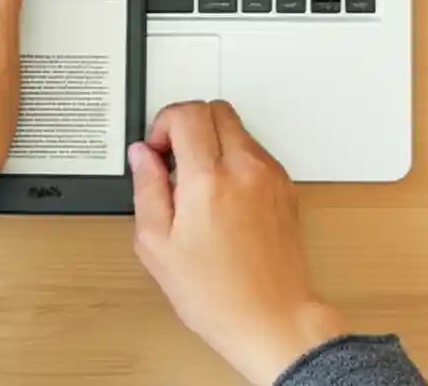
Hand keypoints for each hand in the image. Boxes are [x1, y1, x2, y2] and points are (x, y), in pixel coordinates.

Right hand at [130, 100, 345, 385]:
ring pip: (237, 128)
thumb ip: (147, 188)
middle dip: (188, 124)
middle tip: (174, 160)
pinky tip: (221, 198)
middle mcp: (245, 168)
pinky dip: (233, 160)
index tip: (157, 153)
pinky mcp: (285, 187)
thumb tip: (143, 155)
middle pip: (215, 108)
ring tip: (197, 187)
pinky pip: (254, 152)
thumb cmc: (217, 294)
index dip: (163, 124)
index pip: (186, 113)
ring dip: (212, 142)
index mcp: (208, 179)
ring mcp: (270, 176)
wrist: (272, 318)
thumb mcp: (158, 245)